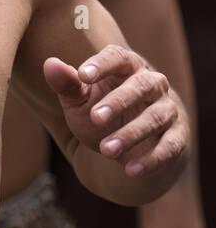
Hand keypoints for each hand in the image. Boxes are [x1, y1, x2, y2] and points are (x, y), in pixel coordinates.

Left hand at [44, 46, 185, 180]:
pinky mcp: (176, 138)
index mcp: (127, 68)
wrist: (132, 146)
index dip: (102, 64)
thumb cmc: (103, 114)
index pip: (118, 57)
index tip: (83, 75)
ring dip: (131, 134)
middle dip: (119, 101)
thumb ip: (68, 85)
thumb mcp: (80, 101)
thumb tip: (50, 64)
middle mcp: (153, 85)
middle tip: (95, 118)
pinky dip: (152, 159)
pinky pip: (169, 146)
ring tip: (106, 150)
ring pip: (155, 118)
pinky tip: (131, 170)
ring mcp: (167, 111)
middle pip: (141, 85)